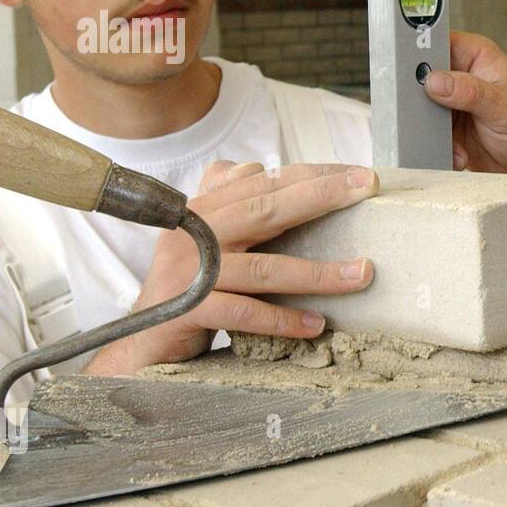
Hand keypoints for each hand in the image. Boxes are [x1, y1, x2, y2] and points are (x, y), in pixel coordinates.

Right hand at [85, 161, 378, 374]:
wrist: (140, 341)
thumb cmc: (184, 286)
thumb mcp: (203, 238)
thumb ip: (227, 200)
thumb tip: (255, 165)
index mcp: (203, 210)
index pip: (265, 182)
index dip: (312, 174)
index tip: (359, 173)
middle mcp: (193, 234)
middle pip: (265, 210)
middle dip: (321, 197)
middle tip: (366, 189)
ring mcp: (188, 274)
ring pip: (263, 268)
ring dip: (319, 272)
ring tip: (363, 273)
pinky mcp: (187, 313)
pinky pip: (244, 314)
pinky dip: (283, 320)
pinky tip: (317, 324)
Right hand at [423, 30, 506, 171]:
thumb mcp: (506, 104)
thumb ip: (471, 91)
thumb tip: (434, 81)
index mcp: (472, 55)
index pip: (434, 42)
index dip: (416, 54)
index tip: (408, 73)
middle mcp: (458, 76)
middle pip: (418, 79)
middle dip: (419, 103)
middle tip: (429, 119)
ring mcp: (450, 103)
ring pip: (419, 112)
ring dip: (432, 133)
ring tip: (456, 145)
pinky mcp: (448, 129)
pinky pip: (429, 137)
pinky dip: (441, 150)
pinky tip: (461, 156)